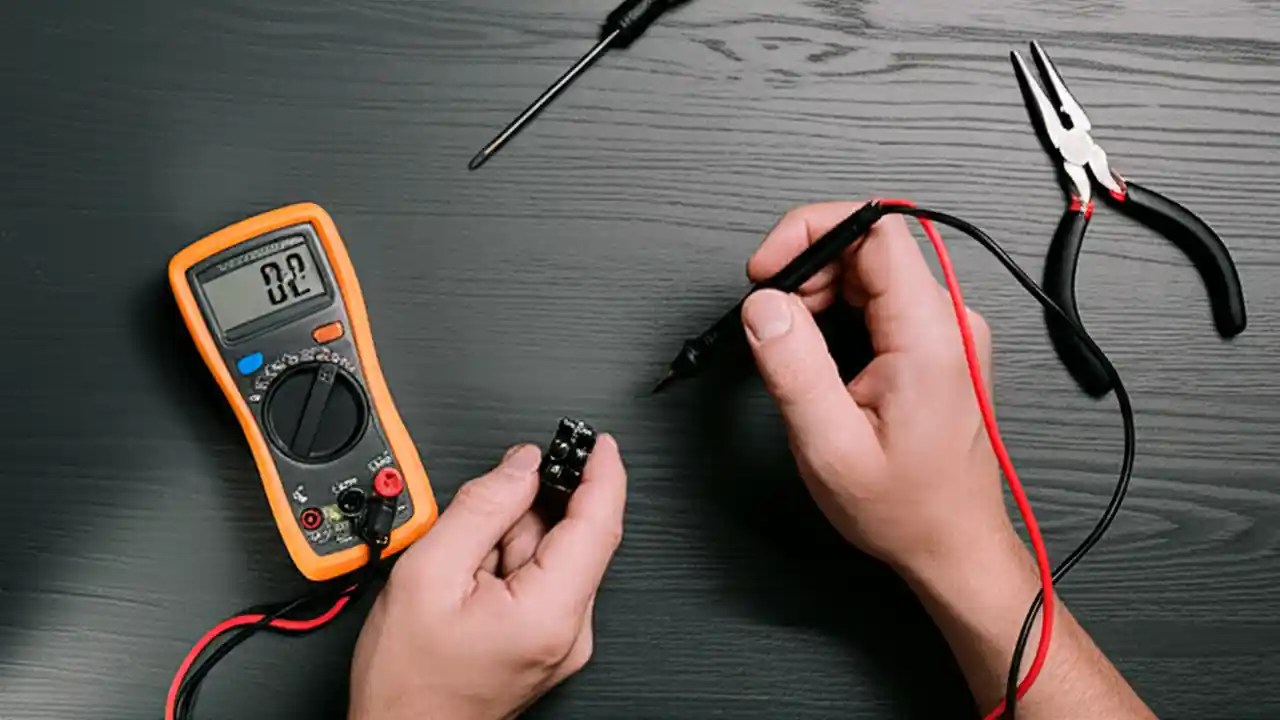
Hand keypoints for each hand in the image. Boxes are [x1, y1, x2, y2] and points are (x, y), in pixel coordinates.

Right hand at [349, 438, 626, 719]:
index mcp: (550, 611)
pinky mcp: (547, 642)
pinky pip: (540, 580)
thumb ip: (481, 508)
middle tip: (480, 513)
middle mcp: (569, 630)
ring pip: (552, 555)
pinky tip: (471, 582)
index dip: (602, 472)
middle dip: (528, 510)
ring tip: (461, 569)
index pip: (598, 523)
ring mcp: (561, 639)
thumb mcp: (428, 574)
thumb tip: (520, 466)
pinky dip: (509, 565)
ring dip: (511, 540)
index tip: (597, 440)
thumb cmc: (410, 684)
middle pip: (573, 536)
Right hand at [741, 202, 1012, 574]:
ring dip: (818, 291)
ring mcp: (947, 330)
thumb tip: (763, 304)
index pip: (876, 229)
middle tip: (771, 317)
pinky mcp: (937, 344)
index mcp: (929, 335)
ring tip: (793, 345)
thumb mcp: (829, 446)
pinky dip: (837, 310)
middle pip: (869, 245)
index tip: (767, 268)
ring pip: (871, 269)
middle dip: (806, 267)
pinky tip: (820, 353)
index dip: (811, 230)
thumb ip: (793, 368)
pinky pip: (880, 298)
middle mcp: (949, 321)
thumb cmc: (905, 508)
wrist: (953, 545)